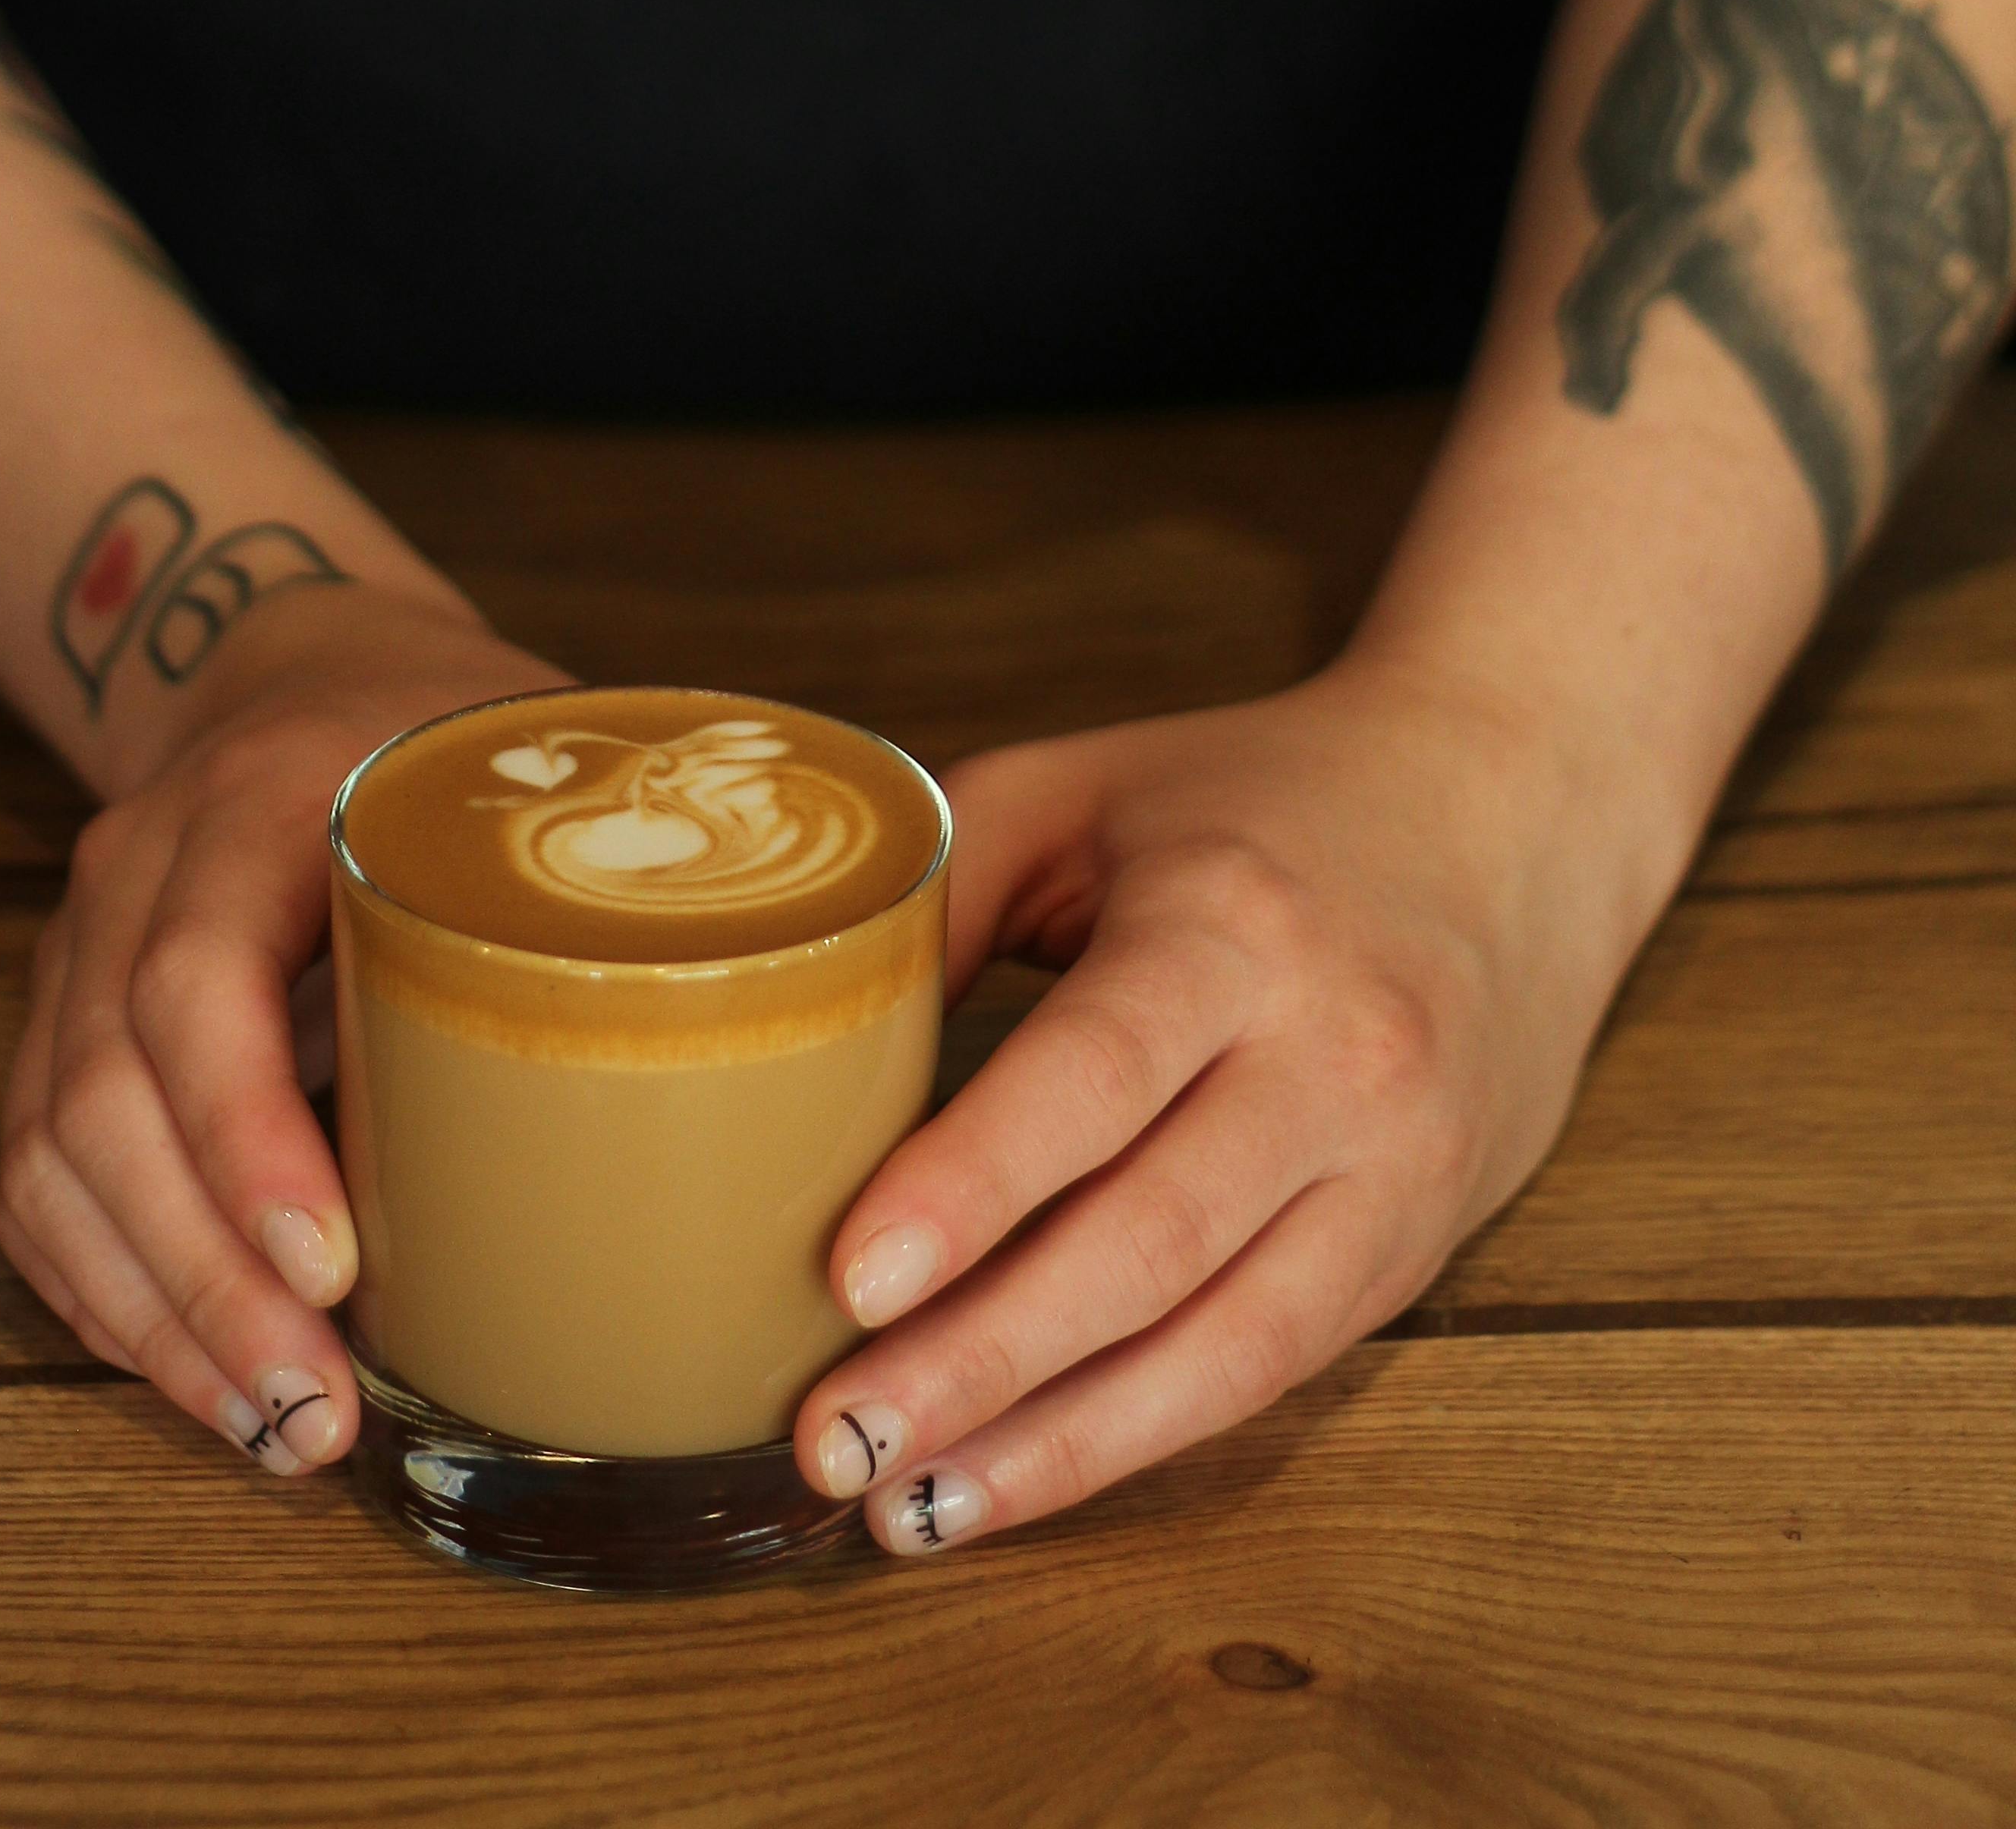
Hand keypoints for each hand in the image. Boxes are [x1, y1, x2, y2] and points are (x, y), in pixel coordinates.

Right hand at [0, 594, 563, 1478]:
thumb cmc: (441, 724)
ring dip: (157, 1320)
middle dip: (205, 1285)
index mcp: (247, 802)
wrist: (297, 667)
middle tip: (320, 1415)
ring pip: (53, 1162)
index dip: (246, 1133)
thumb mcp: (532, 742)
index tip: (332, 1269)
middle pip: (106, 1102)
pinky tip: (204, 1380)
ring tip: (278, 1434)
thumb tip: (783, 986)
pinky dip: (111, 1301)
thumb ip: (630, 843)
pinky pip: (41, 1185)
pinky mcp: (63, 1031)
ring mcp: (78, 957)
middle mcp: (132, 879)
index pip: (196, 979)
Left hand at [793, 665, 1648, 1553]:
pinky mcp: (1415, 1245)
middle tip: (838, 1436)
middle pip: (1152, 1237)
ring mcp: (1392, 1164)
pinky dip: (1139, 1437)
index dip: (975, 1182)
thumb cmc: (1251, 801)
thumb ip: (940, 897)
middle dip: (984, 1359)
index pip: (1098, 1070)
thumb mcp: (1081, 792)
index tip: (852, 1276)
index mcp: (1234, 920)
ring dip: (1057, 1445)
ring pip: (1223, 1343)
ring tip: (903, 1509)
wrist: (1508, 812)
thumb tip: (791, 1036)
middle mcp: (1334, 1052)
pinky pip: (1270, 1367)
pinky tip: (1021, 1476)